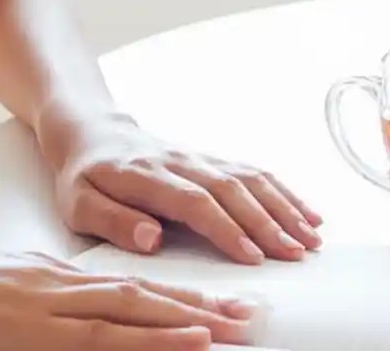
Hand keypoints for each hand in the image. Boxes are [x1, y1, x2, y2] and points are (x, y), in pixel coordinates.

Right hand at [0, 249, 255, 350]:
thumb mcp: (4, 283)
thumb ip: (45, 291)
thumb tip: (82, 306)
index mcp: (54, 274)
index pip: (130, 284)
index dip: (179, 295)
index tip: (221, 304)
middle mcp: (61, 285)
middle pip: (146, 295)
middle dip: (202, 307)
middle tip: (253, 315)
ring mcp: (50, 308)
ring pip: (135, 312)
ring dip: (191, 321)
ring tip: (237, 328)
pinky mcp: (35, 333)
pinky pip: (104, 339)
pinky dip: (150, 339)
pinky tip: (185, 341)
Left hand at [48, 119, 322, 264]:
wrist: (93, 133)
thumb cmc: (84, 177)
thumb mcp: (78, 204)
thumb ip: (113, 221)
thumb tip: (152, 238)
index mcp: (145, 175)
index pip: (194, 201)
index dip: (225, 228)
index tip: (251, 256)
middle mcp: (179, 162)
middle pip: (231, 189)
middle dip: (267, 222)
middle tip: (295, 254)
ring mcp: (200, 158)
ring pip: (249, 178)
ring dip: (283, 207)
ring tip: (311, 237)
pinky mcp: (212, 159)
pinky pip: (254, 172)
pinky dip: (284, 191)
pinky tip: (308, 212)